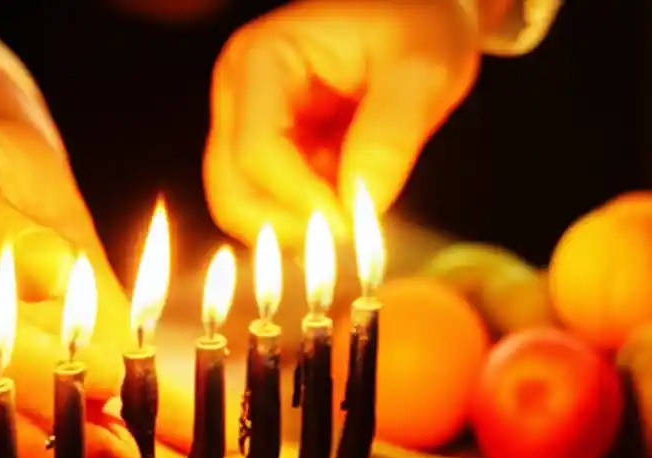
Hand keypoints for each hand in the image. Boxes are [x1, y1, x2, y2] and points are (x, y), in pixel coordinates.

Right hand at [205, 0, 479, 244]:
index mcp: (260, 60)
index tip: (350, 227)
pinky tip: (345, 201)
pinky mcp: (265, 154)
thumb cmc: (417, 22)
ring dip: (297, 226)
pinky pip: (269, 206)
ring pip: (243, 207)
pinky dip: (306, 220)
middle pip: (232, 190)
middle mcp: (237, 97)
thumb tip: (361, 207)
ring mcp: (244, 128)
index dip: (299, 199)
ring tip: (353, 212)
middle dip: (288, 225)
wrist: (416, 15)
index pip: (256, 152)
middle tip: (349, 237)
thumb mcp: (423, 69)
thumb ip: (390, 136)